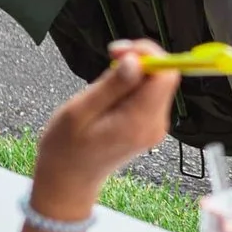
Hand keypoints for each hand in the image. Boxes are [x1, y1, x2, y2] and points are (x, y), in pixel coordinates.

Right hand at [29, 44, 174, 217]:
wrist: (68, 179)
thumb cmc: (66, 148)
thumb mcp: (80, 111)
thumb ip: (111, 85)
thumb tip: (136, 61)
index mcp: (138, 122)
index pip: (165, 75)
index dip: (147, 53)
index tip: (119, 52)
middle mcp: (154, 125)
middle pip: (163, 77)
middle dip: (139, 61)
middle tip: (109, 61)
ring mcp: (154, 127)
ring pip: (155, 84)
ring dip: (132, 75)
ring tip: (102, 88)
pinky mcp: (149, 126)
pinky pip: (147, 95)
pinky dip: (131, 87)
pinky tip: (109, 98)